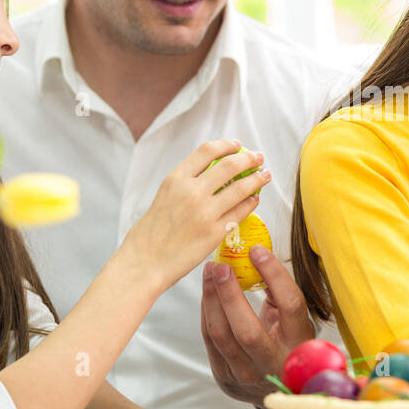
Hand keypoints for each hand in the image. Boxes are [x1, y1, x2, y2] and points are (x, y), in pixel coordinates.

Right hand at [119, 140, 270, 292]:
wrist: (143, 263)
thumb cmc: (150, 234)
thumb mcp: (164, 197)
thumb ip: (186, 184)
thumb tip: (212, 175)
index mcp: (176, 179)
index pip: (207, 151)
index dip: (226, 145)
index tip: (237, 145)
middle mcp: (191, 192)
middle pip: (230, 165)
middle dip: (249, 158)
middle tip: (258, 158)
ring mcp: (205, 212)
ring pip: (241, 188)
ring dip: (257, 179)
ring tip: (264, 176)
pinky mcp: (215, 233)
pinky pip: (241, 212)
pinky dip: (251, 203)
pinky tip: (254, 200)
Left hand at [201, 248, 316, 405]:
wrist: (278, 390)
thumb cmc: (287, 345)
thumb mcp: (294, 322)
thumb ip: (280, 294)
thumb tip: (258, 256)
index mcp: (299, 343)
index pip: (290, 305)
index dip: (274, 275)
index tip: (257, 251)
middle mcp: (274, 364)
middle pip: (246, 329)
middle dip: (229, 293)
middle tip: (221, 265)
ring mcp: (247, 376)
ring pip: (221, 335)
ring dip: (211, 299)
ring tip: (210, 272)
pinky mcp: (225, 378)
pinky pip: (210, 341)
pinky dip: (206, 312)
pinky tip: (207, 293)